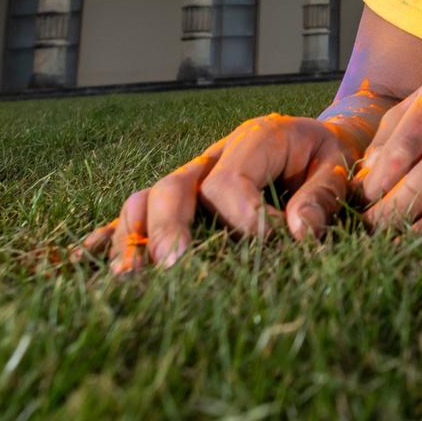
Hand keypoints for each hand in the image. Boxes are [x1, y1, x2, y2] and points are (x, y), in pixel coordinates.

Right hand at [76, 112, 358, 273]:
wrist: (314, 141)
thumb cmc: (323, 158)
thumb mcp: (336, 166)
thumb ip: (321, 197)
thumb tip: (296, 234)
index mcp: (252, 140)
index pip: (228, 181)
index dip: (240, 218)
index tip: (264, 246)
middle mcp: (211, 157)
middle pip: (173, 187)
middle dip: (169, 229)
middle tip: (173, 268)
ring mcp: (188, 179)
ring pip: (144, 201)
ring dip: (132, 240)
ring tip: (127, 280)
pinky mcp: (178, 201)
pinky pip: (135, 216)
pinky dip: (110, 237)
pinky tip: (85, 262)